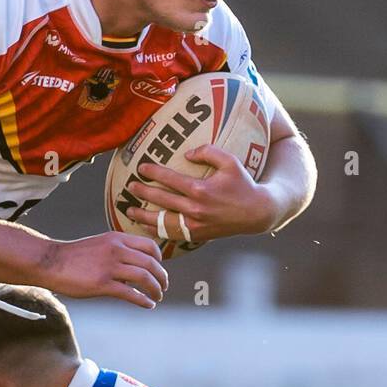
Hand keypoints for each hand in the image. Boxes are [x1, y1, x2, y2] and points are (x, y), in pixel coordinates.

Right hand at [44, 231, 167, 308]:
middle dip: (162, 278)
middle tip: (164, 287)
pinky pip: (131, 293)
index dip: (160, 259)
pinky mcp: (102, 284)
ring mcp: (110, 267)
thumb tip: (134, 267)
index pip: (150, 246)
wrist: (51, 262)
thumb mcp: (100, 245)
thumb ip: (118, 251)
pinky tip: (148, 305)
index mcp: (117, 239)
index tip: (160, 269)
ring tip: (157, 297)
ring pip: (145, 278)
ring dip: (156, 290)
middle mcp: (117, 250)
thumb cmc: (73, 256)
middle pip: (151, 263)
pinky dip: (143, 300)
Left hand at [126, 143, 276, 250]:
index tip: (141, 167)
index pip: (170, 179)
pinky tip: (146, 226)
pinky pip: (172, 234)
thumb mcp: (230, 161)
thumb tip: (186, 153)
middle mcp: (195, 209)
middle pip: (161, 200)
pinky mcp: (197, 235)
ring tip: (130, 210)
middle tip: (130, 187)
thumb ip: (208, 152)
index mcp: (200, 190)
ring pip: (162, 221)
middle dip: (143, 192)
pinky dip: (157, 231)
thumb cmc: (243, 184)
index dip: (153, 172)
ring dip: (144, 216)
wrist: (256, 213)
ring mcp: (195, 225)